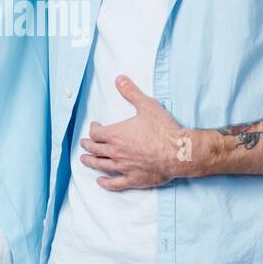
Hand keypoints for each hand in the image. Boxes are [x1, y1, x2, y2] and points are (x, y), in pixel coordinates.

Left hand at [79, 75, 190, 190]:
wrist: (178, 151)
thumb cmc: (163, 129)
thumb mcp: (146, 105)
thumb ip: (131, 92)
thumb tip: (119, 79)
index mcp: (115, 135)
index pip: (96, 133)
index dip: (93, 130)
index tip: (94, 127)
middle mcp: (115, 152)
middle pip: (95, 150)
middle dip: (88, 146)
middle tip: (84, 144)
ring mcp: (123, 167)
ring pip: (101, 166)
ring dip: (91, 162)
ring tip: (85, 160)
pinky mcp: (133, 179)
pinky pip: (115, 184)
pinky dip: (105, 183)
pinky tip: (100, 181)